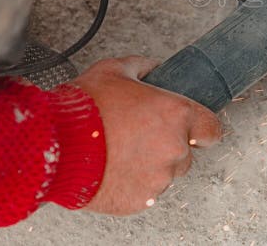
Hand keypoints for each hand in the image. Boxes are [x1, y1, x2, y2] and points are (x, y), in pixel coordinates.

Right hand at [73, 56, 220, 214]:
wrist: (53, 144)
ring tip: (121, 152)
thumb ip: (141, 67)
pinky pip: (147, 193)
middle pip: (187, 152)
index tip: (194, 130)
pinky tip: (114, 168)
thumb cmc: (84, 108)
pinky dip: (134, 184)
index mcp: (177, 114)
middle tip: (140, 137)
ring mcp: (159, 177)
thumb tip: (152, 67)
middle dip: (168, 146)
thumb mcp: (114, 70)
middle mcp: (175, 147)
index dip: (202, 129)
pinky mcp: (141, 199)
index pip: (212, 129)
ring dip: (151, 166)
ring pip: (166, 174)